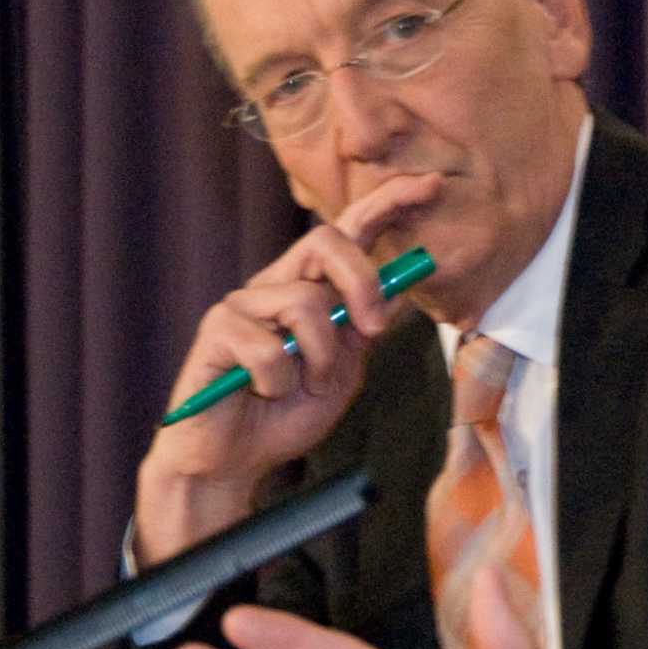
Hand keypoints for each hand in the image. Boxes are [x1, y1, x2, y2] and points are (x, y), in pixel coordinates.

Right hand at [133, 173, 440, 561]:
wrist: (231, 463)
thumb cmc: (282, 416)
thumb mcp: (341, 373)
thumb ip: (362, 330)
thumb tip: (398, 286)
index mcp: (307, 288)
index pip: (348, 231)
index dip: (387, 203)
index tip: (431, 185)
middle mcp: (274, 284)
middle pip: (327, 241)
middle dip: (362, 282)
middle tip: (373, 331)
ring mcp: (242, 304)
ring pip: (305, 303)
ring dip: (318, 358)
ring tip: (300, 387)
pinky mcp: (215, 329)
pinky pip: (268, 348)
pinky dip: (278, 382)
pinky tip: (261, 393)